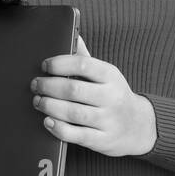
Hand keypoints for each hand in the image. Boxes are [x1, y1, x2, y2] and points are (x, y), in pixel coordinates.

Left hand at [31, 34, 157, 157]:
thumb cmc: (114, 95)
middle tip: (35, 85)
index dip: (60, 64)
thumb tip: (72, 35)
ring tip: (37, 101)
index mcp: (111, 75)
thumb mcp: (106, 75)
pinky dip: (58, 128)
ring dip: (49, 106)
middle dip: (48, 86)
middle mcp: (111, 97)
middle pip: (73, 89)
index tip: (44, 65)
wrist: (139, 126)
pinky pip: (76, 135)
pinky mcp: (102, 140)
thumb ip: (86, 58)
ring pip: (72, 113)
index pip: (83, 64)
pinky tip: (47, 121)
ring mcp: (108, 120)